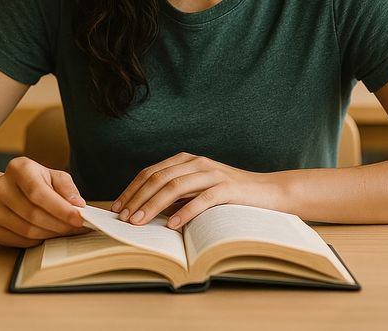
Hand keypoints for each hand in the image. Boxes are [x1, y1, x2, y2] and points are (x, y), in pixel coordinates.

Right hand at [0, 156, 87, 247]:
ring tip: (65, 230)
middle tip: (77, 227)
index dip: (60, 208)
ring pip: (27, 230)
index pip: (38, 192)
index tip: (79, 218)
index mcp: (18, 168)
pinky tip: (48, 233)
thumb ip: (66, 187)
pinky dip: (39, 240)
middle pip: (33, 214)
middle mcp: (0, 188)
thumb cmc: (34, 182)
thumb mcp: (52, 176)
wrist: (6, 191)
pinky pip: (20, 241)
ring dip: (51, 234)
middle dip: (60, 224)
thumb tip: (77, 205)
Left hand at [110, 152, 281, 229]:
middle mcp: (196, 163)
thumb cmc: (230, 196)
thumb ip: (176, 196)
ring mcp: (212, 173)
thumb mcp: (198, 192)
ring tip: (140, 223)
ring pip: (175, 187)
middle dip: (138, 199)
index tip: (117, 207)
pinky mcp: (228, 188)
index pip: (151, 172)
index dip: (132, 189)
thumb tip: (144, 212)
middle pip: (158, 178)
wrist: (269, 192)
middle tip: (124, 218)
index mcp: (186, 161)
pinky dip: (185, 212)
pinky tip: (172, 225)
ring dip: (154, 205)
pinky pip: (202, 199)